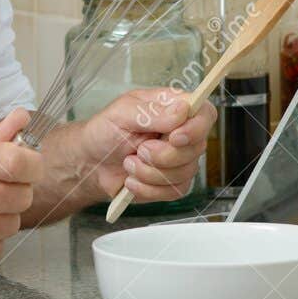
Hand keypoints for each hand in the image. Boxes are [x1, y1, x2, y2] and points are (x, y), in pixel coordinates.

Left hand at [76, 89, 214, 205]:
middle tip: (139, 149)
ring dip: (150, 172)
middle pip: (197, 147)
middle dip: (163, 155)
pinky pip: (174, 191)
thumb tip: (182, 110)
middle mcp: (182, 132)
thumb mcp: (122, 113)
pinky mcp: (174, 182)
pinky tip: (133, 179)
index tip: (174, 137)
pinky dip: (148, 188)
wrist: (92, 163)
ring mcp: (181, 159)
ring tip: (130, 162)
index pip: (205, 113)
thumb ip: (152, 113)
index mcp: (173, 107)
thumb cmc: (106, 131)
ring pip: (185, 172)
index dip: (196, 127)